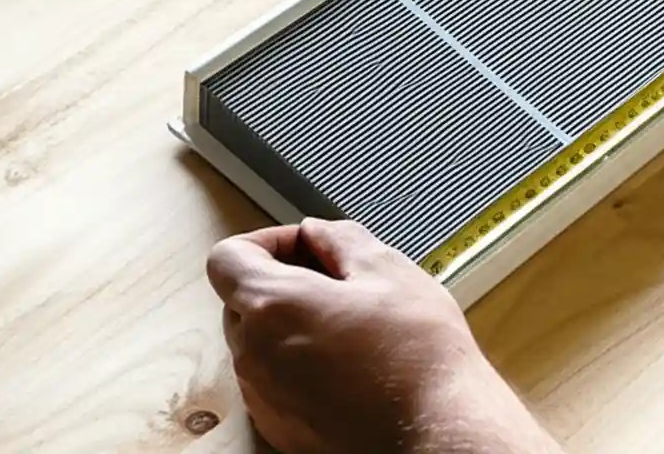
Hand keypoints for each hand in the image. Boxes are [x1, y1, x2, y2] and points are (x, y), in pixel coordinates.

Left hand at [206, 218, 562, 453]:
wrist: (436, 432)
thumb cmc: (418, 359)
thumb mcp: (388, 270)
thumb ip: (339, 237)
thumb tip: (318, 233)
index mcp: (272, 305)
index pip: (227, 257)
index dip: (266, 241)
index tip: (304, 246)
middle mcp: (255, 354)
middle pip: (241, 299)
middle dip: (283, 282)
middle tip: (338, 283)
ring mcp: (264, 396)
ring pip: (259, 342)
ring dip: (291, 325)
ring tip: (350, 328)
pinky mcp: (280, 428)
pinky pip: (273, 381)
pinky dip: (298, 365)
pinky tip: (348, 365)